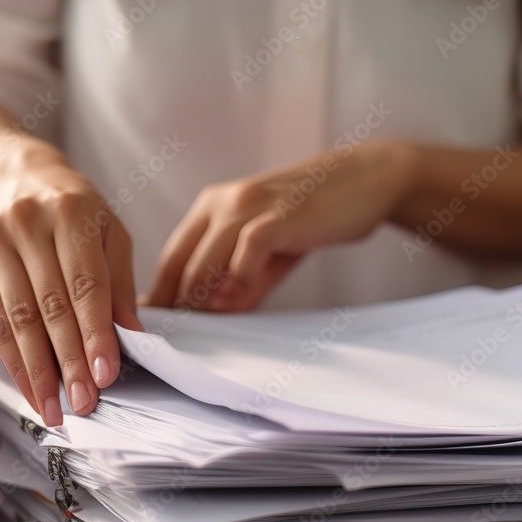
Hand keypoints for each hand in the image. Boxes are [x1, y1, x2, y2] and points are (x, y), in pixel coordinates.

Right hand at [0, 142, 140, 425]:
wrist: (16, 177)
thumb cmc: (75, 211)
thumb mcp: (111, 233)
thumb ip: (121, 284)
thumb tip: (132, 335)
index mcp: (72, 212)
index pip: (86, 283)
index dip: (95, 332)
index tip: (105, 373)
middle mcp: (28, 223)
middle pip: (51, 306)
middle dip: (68, 361)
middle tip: (83, 401)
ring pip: (18, 318)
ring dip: (37, 371)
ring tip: (53, 408)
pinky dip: (13, 361)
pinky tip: (29, 388)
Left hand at [143, 140, 415, 310]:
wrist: (366, 180)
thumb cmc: (314, 216)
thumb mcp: (270, 253)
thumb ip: (243, 283)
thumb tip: (217, 316)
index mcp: (212, 207)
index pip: (171, 258)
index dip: (160, 296)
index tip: (155, 328)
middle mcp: (222, 202)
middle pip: (179, 263)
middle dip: (173, 306)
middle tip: (172, 341)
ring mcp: (248, 206)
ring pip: (204, 261)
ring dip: (200, 301)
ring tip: (202, 329)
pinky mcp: (277, 216)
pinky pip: (245, 253)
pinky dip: (238, 281)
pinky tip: (240, 303)